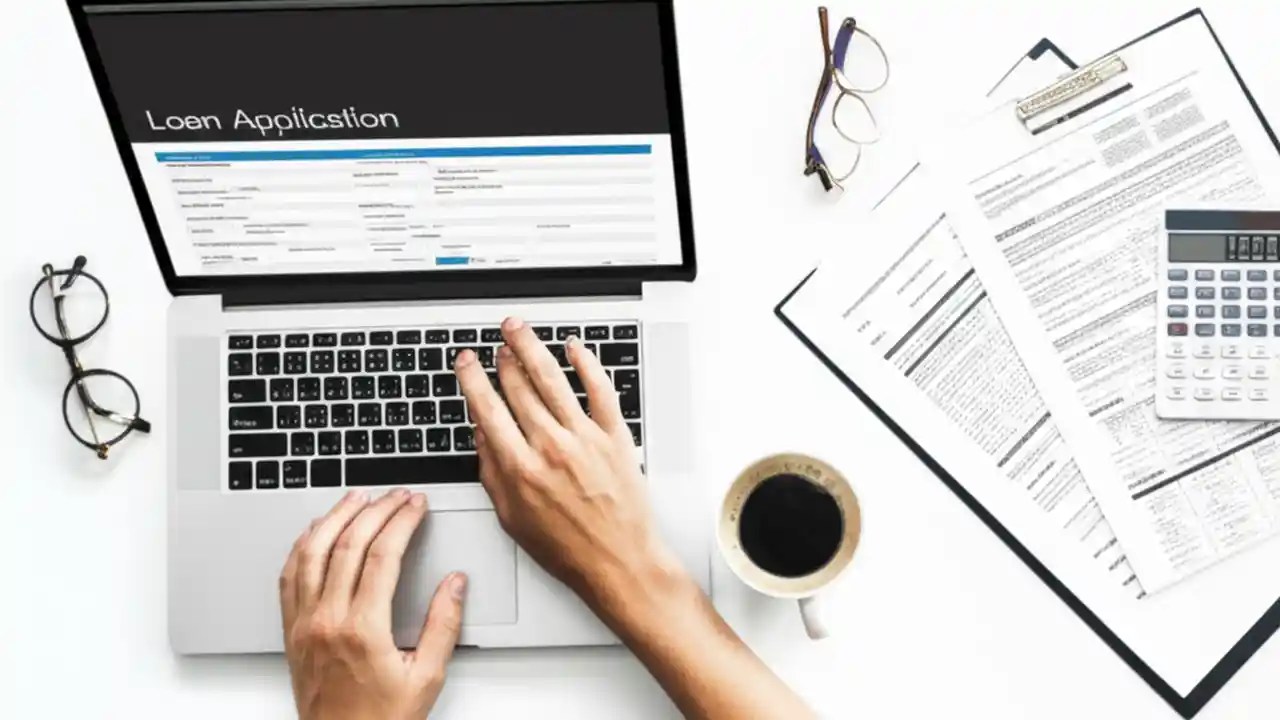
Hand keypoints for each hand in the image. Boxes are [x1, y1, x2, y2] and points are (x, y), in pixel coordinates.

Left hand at [280, 489, 467, 719]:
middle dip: (376, 510)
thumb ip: (443, 625)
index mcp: (363, 630)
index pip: (384, 555)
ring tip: (356, 497)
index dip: (402, 522)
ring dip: (335, 517)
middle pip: (348, 545)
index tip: (416, 505)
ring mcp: (304, 624)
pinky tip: (316, 532)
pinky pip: (289, 576)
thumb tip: (455, 584)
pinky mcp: (291, 631)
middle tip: (396, 495)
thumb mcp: (427, 677)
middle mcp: (328, 620)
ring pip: (312, 552)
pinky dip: (303, 545)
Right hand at [454, 317, 686, 618]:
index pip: (488, 409)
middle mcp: (551, 447)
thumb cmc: (567, 548)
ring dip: (532, 348)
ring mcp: (585, 439)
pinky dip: (587, 364)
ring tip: (519, 330)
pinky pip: (600, 390)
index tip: (466, 361)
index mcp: (521, 468)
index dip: (472, 379)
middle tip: (495, 341)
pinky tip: (575, 347)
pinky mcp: (615, 437)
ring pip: (553, 380)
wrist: (619, 562)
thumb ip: (492, 472)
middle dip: (503, 359)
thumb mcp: (512, 517)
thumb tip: (482, 434)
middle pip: (519, 388)